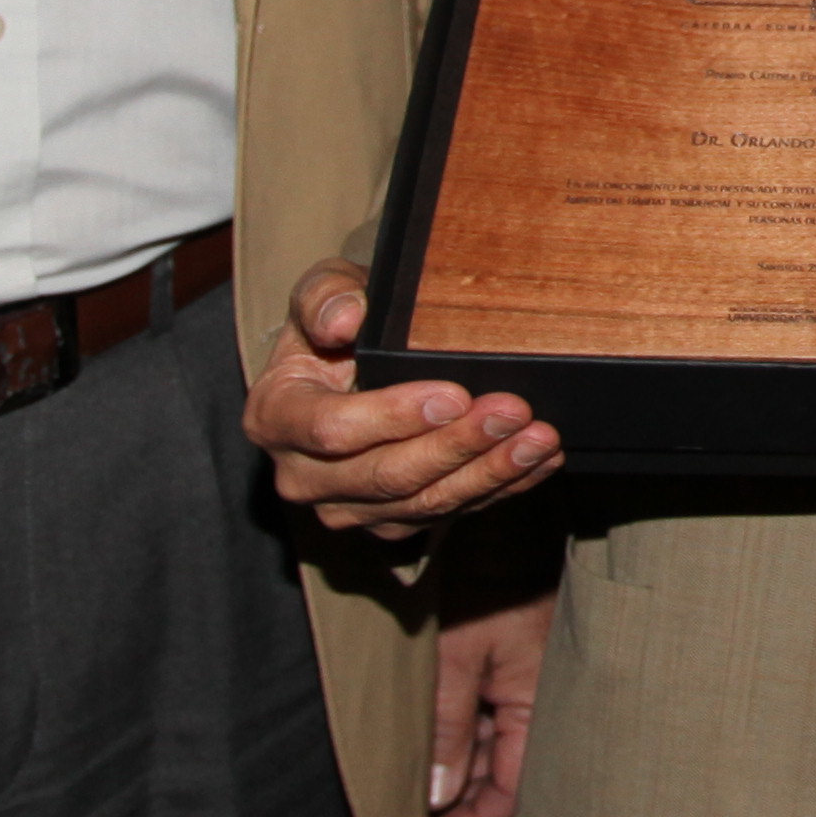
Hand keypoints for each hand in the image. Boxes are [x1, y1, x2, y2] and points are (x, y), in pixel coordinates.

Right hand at [246, 263, 556, 537]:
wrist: (346, 367)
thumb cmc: (336, 327)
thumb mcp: (321, 293)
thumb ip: (327, 297)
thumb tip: (346, 318)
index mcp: (276, 420)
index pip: (332, 430)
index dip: (394, 417)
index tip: (453, 394)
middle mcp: (304, 478)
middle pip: (387, 476)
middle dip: (456, 446)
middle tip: (512, 412)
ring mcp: (349, 509)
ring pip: (425, 503)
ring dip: (489, 473)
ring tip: (538, 439)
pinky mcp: (394, 523)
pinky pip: (452, 513)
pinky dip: (502, 487)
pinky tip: (540, 461)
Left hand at [427, 587, 553, 816]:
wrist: (499, 509)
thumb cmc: (486, 577)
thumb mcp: (455, 658)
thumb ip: (447, 730)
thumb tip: (438, 795)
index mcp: (536, 705)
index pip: (512, 791)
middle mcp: (538, 695)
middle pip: (503, 770)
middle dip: (459, 797)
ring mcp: (524, 673)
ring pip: (491, 738)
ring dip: (456, 760)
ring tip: (412, 777)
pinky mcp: (510, 651)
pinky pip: (488, 705)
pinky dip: (460, 725)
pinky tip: (429, 729)